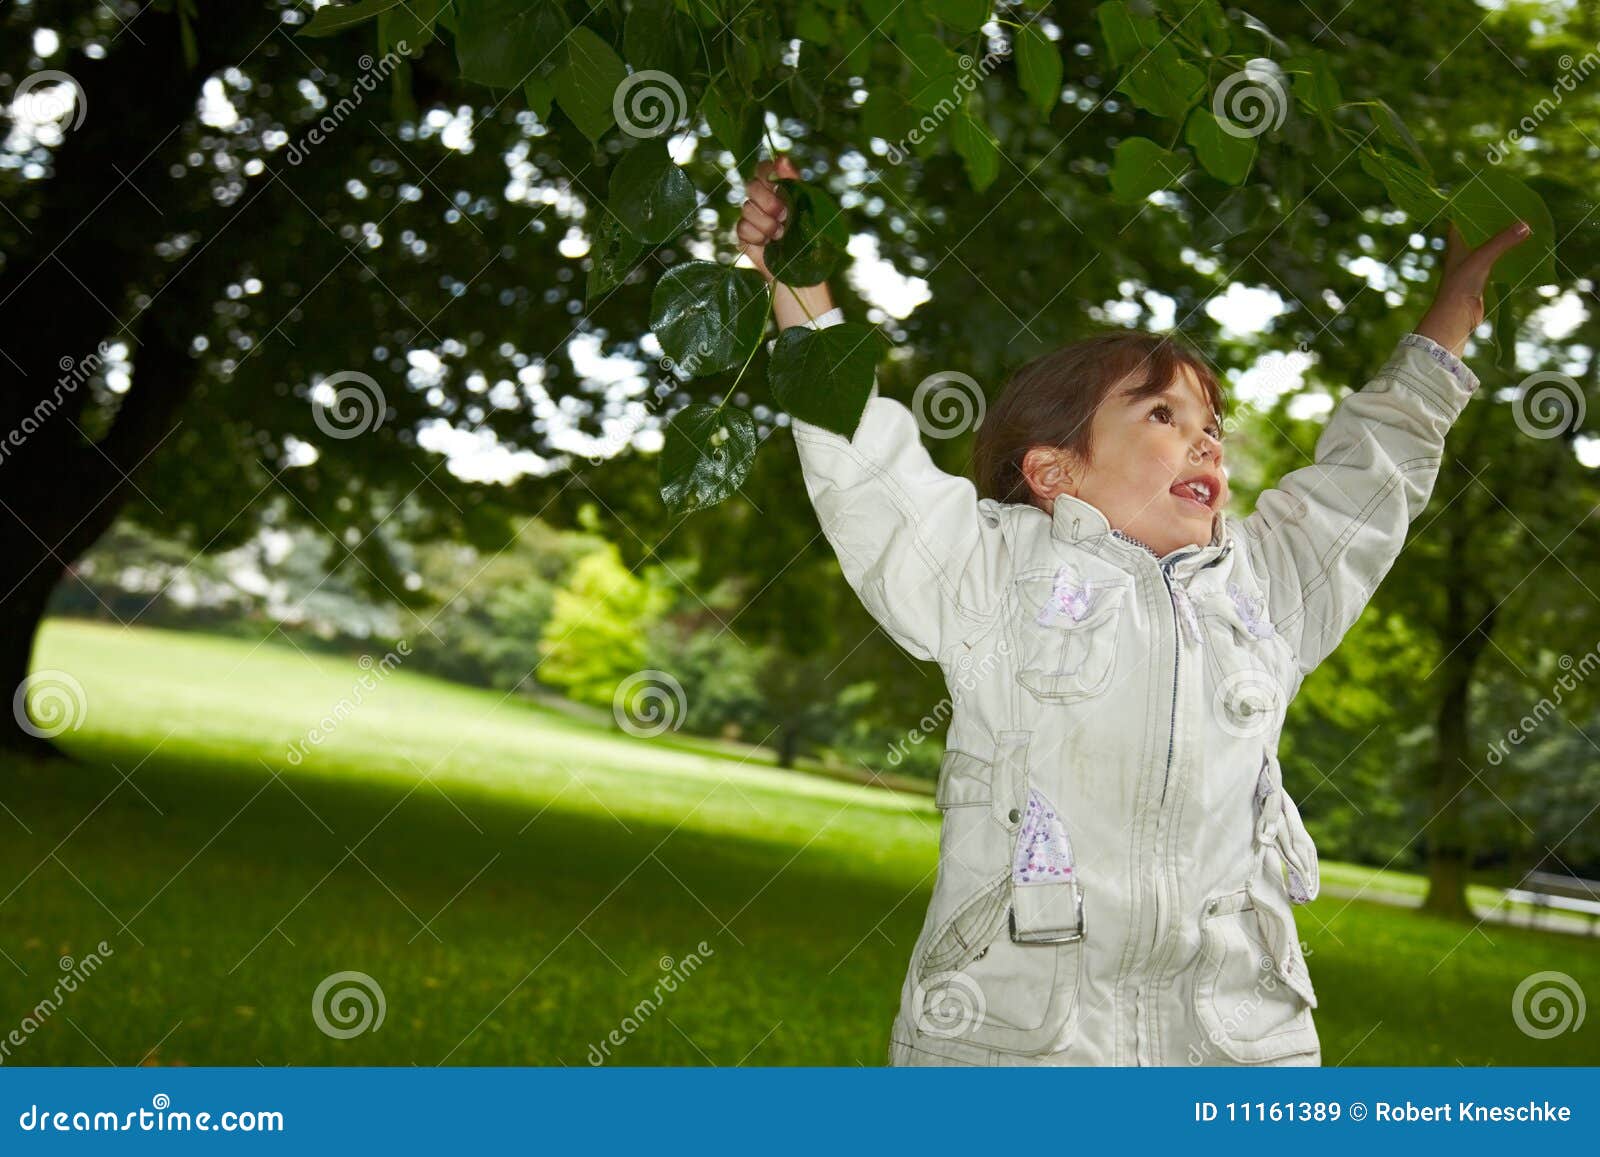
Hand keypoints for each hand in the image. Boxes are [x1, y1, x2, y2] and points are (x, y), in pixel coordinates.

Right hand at [736, 154, 834, 327]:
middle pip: (751, 185)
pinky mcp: (745, 236)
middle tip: (784, 216)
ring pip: (747, 208)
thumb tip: (781, 157)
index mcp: (781, 191)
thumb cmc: (809, 241)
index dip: (767, 172)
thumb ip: (792, 182)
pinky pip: (742, 228)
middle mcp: (765, 201)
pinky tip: (768, 245)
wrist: (801, 274)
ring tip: (780, 236)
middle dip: (767, 201)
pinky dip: (756, 237)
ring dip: (766, 224)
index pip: (764, 169)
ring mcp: (753, 218)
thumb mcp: (805, 208)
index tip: (776, 182)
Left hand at [1413, 220, 1531, 356]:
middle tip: (1511, 208)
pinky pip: (1495, 262)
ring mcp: (1471, 267)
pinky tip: (1519, 250)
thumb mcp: (1482, 259)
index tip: (1485, 195)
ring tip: (1519, 225)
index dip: (1470, 207)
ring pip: (1487, 247)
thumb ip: (1502, 242)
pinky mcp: (1480, 280)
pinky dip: (1505, 255)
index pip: (1461, 220)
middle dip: (1491, 222)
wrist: (1455, 317)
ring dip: (1500, 238)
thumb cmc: (1460, 286)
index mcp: (1456, 244)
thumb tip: (1526, 225)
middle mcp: (1462, 253)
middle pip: (1476, 232)